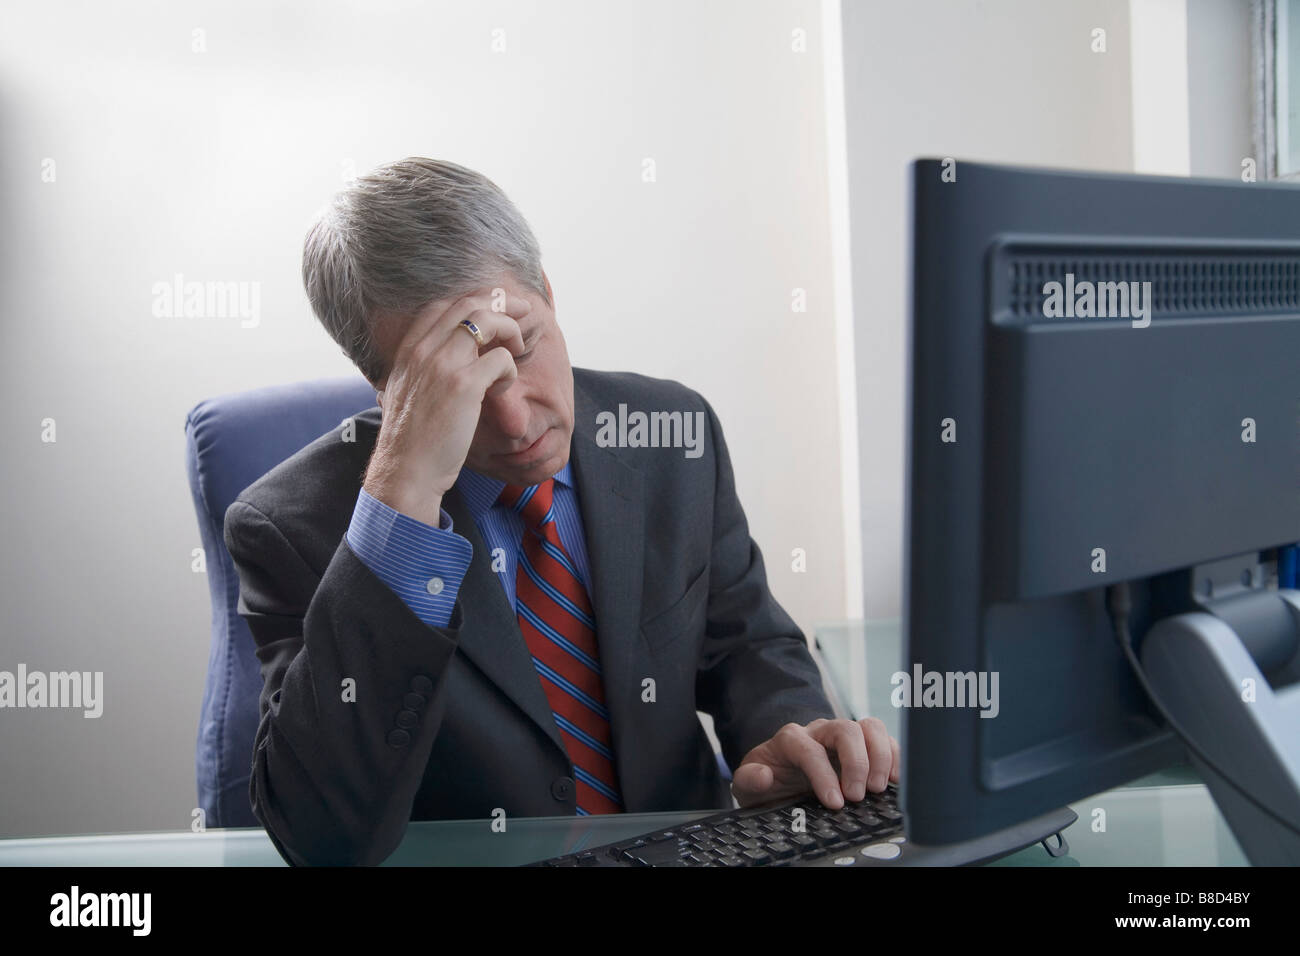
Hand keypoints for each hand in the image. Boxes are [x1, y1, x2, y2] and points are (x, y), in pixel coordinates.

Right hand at [364, 289, 531, 525]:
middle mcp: (423, 349)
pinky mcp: (463, 386)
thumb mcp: (402, 392)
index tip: (496, 310)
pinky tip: (504, 387)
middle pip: (469, 303)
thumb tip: (440, 364)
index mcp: (408, 350)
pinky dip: (510, 368)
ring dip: (511, 330)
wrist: (406, 470)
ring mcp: (442, 364)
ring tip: (516, 350)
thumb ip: (419, 371)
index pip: (443, 305)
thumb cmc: (411, 440)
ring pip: (488, 321)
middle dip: (503, 304)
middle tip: (523, 313)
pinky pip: (501, 358)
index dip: (475, 301)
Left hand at [731, 717, 899, 809]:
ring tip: (878, 788)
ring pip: (869, 727)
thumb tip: (763, 775)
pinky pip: (885, 739)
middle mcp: (819, 731)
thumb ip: (749, 779)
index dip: (824, 775)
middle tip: (858, 795)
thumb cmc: (768, 780)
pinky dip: (894, 756)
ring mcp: (843, 736)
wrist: (780, 775)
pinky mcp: (862, 745)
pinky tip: (895, 780)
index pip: (810, 749)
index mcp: (790, 739)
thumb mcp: (748, 783)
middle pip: (845, 729)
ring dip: (880, 756)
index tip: (835, 803)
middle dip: (856, 763)